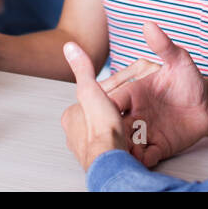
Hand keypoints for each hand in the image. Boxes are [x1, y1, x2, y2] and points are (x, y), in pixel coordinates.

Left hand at [60, 42, 126, 171]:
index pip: (93, 97)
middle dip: (115, 111)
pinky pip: (116, 146)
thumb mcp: (90, 90)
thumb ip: (83, 69)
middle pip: (100, 115)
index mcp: (71, 117)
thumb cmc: (101, 129)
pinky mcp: (103, 160)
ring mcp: (88, 149)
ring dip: (121, 127)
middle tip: (134, 107)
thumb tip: (70, 47)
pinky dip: (125, 141)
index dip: (111, 91)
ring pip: (108, 131)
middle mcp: (75, 135)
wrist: (112, 161)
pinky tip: (135, 139)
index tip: (126, 89)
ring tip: (137, 122)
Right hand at [100, 20, 207, 167]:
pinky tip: (146, 159)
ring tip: (130, 151)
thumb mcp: (180, 60)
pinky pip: (146, 155)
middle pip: (114, 123)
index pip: (112, 99)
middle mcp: (135, 112)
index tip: (107, 111)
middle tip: (116, 135)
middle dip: (111, 131)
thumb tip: (149, 25)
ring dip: (125, 149)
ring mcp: (145, 130)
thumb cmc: (190, 79)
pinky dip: (143, 159)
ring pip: (127, 142)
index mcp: (134, 92)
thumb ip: (163, 46)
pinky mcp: (158, 145)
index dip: (106, 106)